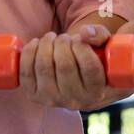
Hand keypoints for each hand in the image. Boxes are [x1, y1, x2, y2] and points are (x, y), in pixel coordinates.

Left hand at [18, 24, 133, 111]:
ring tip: (52, 38)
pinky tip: (36, 44)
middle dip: (63, 43)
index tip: (80, 39)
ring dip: (46, 45)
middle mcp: (76, 101)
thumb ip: (100, 36)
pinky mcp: (35, 97)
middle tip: (65, 37)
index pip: (89, 68)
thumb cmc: (98, 61)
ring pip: (44, 68)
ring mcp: (53, 101)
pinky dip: (28, 53)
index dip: (82, 47)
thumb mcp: (108, 48)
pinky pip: (25, 74)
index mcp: (97, 92)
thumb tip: (85, 32)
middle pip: (64, 66)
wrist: (81, 83)